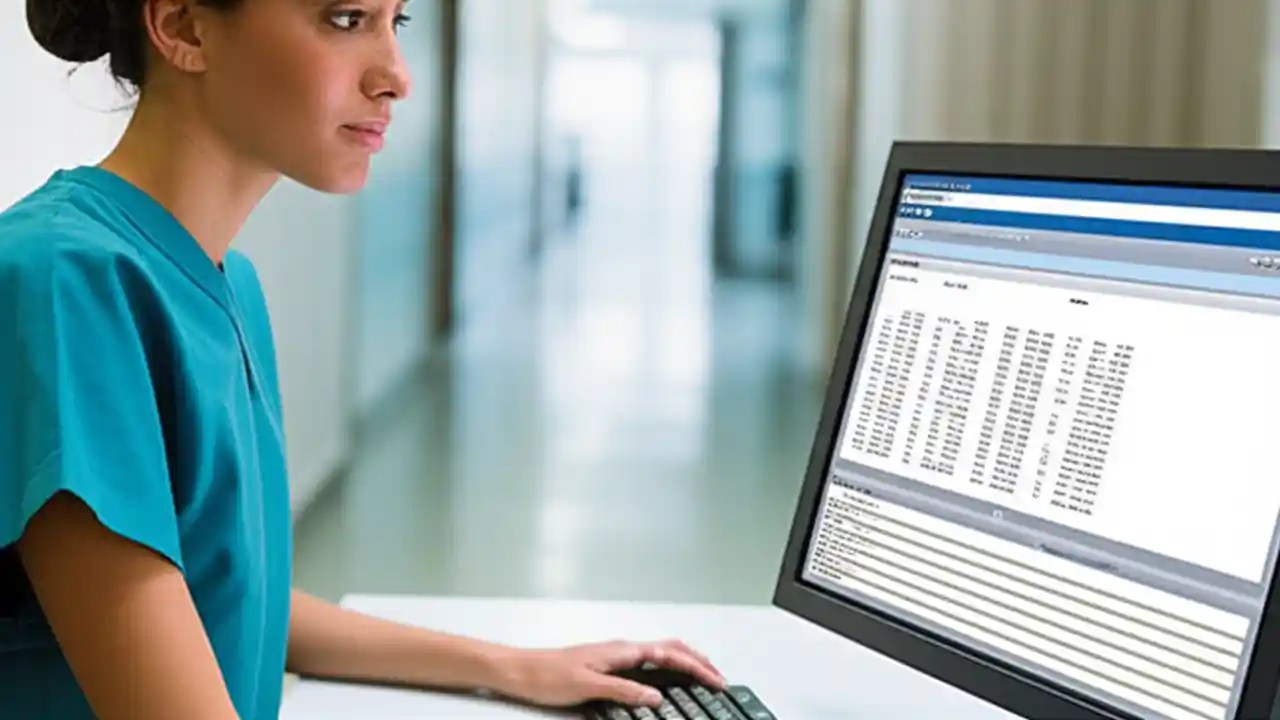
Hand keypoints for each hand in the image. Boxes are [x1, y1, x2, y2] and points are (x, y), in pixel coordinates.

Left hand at [492, 639, 726, 708]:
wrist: (520, 670)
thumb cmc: (547, 676)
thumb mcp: (589, 686)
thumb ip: (624, 691)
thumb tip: (656, 698)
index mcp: (622, 651)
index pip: (669, 655)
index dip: (696, 667)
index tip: (715, 680)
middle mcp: (621, 649)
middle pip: (670, 648)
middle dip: (698, 660)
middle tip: (718, 676)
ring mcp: (615, 655)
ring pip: (660, 653)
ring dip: (684, 662)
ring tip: (701, 674)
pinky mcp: (607, 664)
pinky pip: (647, 662)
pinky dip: (666, 667)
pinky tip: (666, 680)